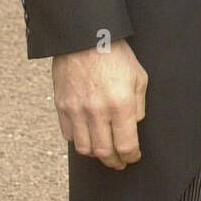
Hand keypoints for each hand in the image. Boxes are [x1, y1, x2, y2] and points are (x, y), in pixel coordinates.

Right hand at [52, 38, 147, 169]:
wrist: (85, 37)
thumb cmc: (115, 54)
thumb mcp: (138, 77)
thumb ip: (138, 105)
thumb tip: (134, 125)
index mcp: (121, 104)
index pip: (126, 145)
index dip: (131, 157)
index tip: (133, 157)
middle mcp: (97, 111)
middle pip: (105, 153)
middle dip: (115, 162)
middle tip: (120, 163)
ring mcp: (77, 110)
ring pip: (85, 149)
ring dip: (96, 155)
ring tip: (104, 153)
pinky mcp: (62, 106)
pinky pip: (69, 135)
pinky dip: (79, 141)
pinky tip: (87, 137)